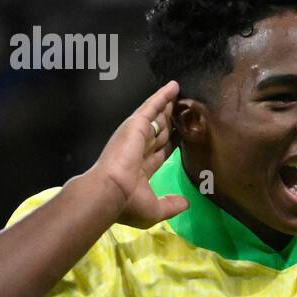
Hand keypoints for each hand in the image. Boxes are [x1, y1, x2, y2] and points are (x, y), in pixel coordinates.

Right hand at [86, 81, 188, 229]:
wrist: (111, 192)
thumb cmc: (129, 203)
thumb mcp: (154, 209)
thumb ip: (171, 205)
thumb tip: (186, 203)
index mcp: (140, 170)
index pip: (160, 153)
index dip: (170, 144)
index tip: (179, 138)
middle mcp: (137, 150)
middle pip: (159, 132)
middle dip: (169, 122)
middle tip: (181, 111)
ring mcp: (136, 136)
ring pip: (156, 117)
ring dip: (167, 106)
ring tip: (179, 95)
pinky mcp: (135, 124)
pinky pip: (151, 106)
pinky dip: (162, 96)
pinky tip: (173, 86)